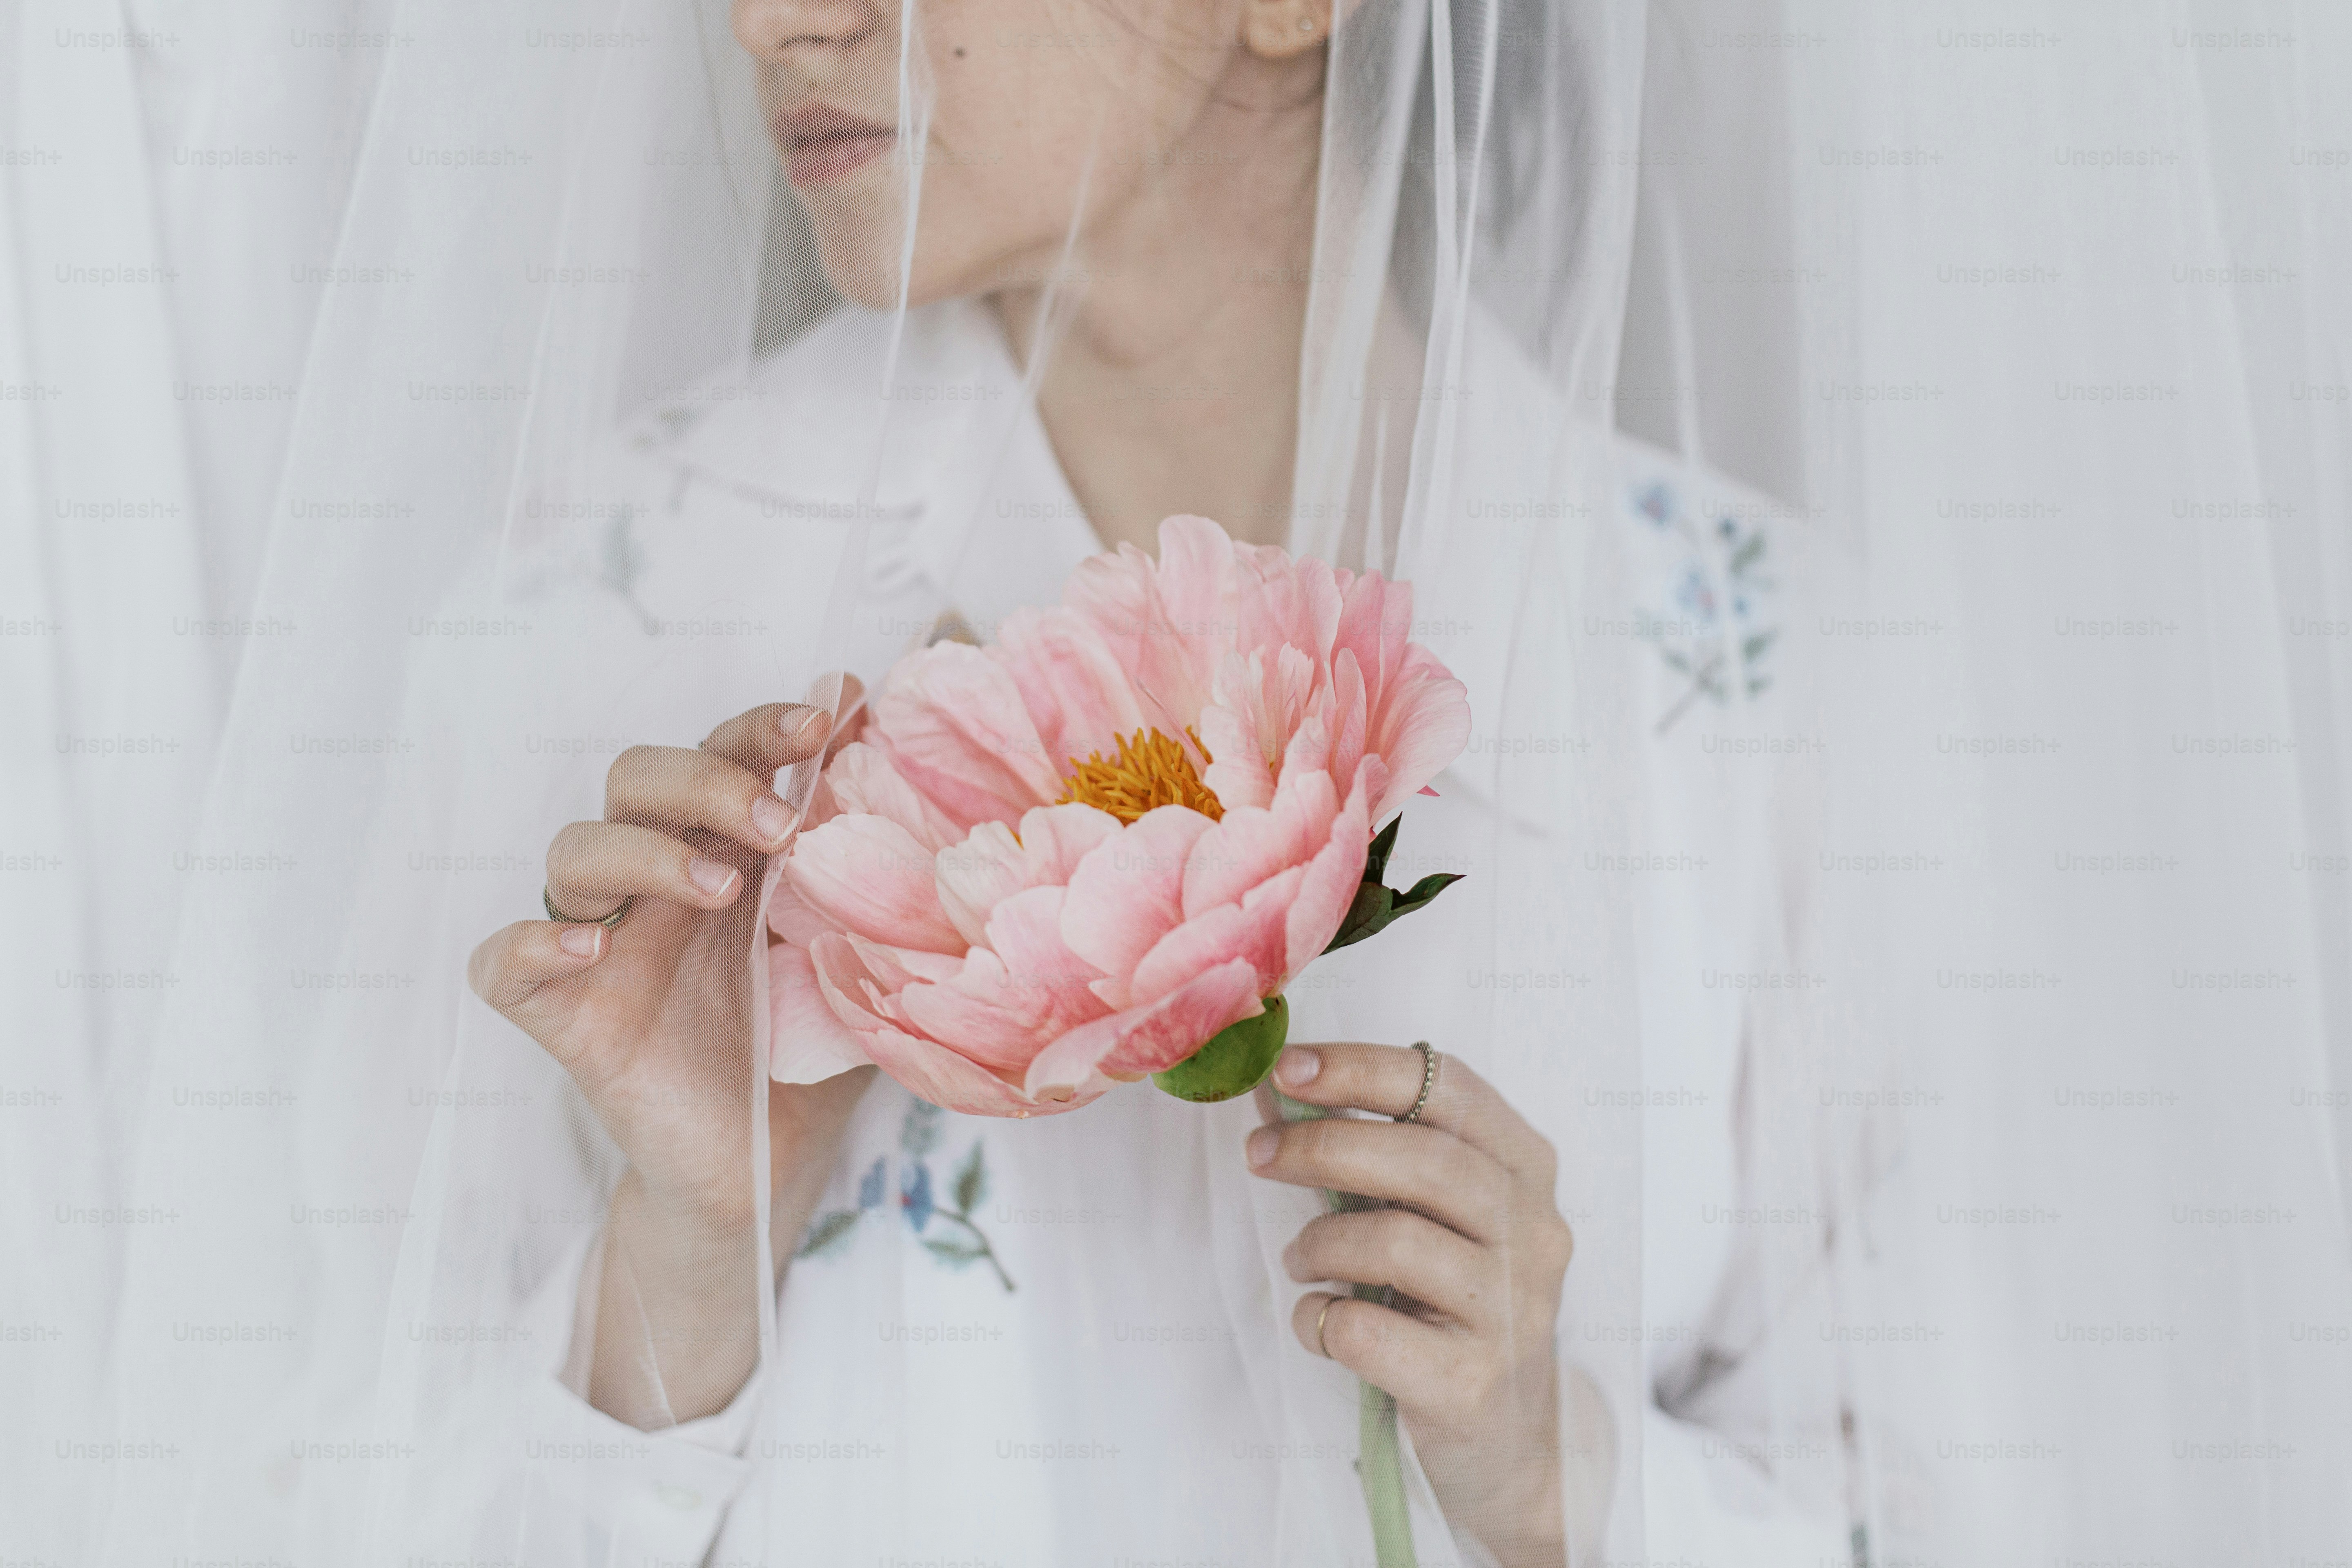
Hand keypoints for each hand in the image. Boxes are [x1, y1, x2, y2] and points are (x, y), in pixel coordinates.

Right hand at [466, 692, 875, 1423]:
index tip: (828, 719)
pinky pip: (501, 963)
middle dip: (707, 779)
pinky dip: (529, 943)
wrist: (765, 1164)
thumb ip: (879, 882)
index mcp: (723, 851)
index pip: (721, 754)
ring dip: (644, 852)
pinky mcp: (563, 1016)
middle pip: (636, 778)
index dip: (762, 726)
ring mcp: (602, 945)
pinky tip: (590, 949)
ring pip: (572, 852)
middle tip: (782, 824)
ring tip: (719, 888)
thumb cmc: (806, 1048)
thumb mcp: (857, 957)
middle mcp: (653, 883)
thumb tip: (935, 795)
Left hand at [1246, 1042, 1606, 1567]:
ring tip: (1301, 1259)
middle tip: (1258, 1155)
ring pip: (1396, 1240)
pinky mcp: (1473, 1381)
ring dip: (1320, 1242)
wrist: (1503, 1437)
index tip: (1288, 1069)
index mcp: (1526, 1167)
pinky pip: (1369, 1331)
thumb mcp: (1427, 1213)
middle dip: (1322, 1145)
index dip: (1363, 1069)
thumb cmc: (1447, 1300)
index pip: (1449, 1088)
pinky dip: (1320, 1320)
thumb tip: (1275, 1094)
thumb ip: (1366, 1152)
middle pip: (1424, 1160)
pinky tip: (1319, 1322)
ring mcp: (1512, 1309)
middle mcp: (1534, 1231)